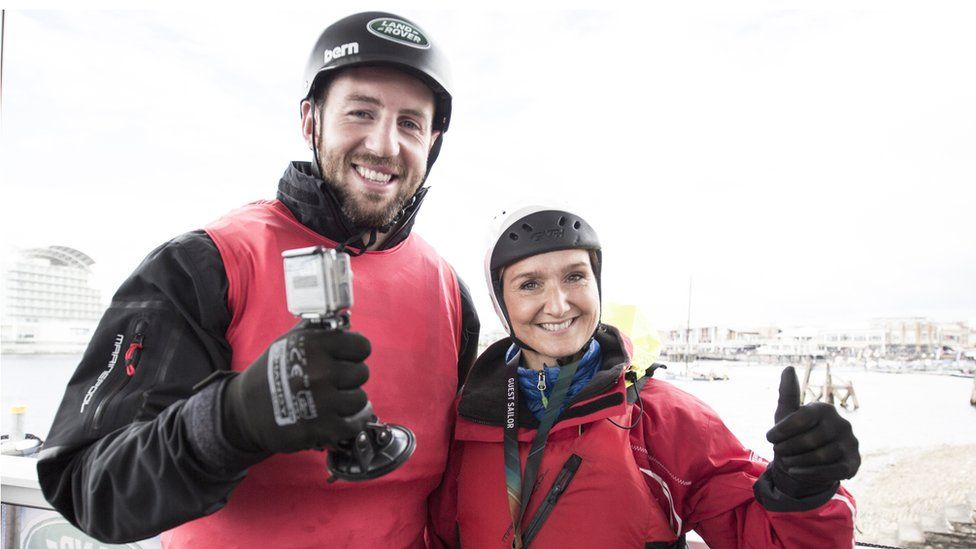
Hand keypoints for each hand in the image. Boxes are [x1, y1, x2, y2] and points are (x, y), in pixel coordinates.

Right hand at [221, 326, 372, 453]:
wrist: (244, 411)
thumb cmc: (271, 373)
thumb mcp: (289, 341)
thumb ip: (319, 330)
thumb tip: (348, 323)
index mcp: (313, 344)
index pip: (362, 346)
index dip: (355, 353)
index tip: (347, 358)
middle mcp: (319, 370)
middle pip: (362, 373)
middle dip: (350, 378)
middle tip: (333, 382)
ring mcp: (322, 400)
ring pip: (360, 399)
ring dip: (349, 401)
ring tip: (332, 400)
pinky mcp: (322, 427)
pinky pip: (355, 423)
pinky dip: (352, 422)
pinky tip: (342, 417)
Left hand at [765, 366, 859, 498]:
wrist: (810, 460)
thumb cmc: (796, 434)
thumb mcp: (788, 414)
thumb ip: (788, 393)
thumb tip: (788, 367)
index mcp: (824, 409)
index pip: (800, 419)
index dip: (781, 430)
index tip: (769, 438)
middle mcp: (842, 424)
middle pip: (808, 441)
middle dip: (788, 448)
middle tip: (778, 451)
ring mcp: (850, 443)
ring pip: (819, 457)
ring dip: (797, 462)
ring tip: (786, 462)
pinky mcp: (854, 463)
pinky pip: (831, 471)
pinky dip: (809, 473)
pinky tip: (795, 472)